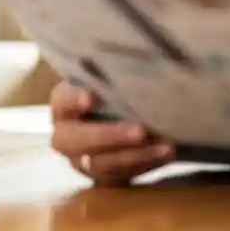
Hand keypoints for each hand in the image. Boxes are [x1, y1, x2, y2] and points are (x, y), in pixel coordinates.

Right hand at [49, 81, 175, 185]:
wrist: (124, 111)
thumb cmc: (115, 85)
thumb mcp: (111, 76)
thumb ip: (115, 72)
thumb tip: (141, 54)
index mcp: (63, 104)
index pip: (62, 101)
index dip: (73, 100)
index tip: (90, 97)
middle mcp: (66, 134)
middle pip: (75, 140)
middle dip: (109, 136)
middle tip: (140, 131)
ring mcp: (81, 159)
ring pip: (100, 163)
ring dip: (134, 155)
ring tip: (166, 146)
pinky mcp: (103, 175)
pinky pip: (120, 176)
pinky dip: (146, 164)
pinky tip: (167, 153)